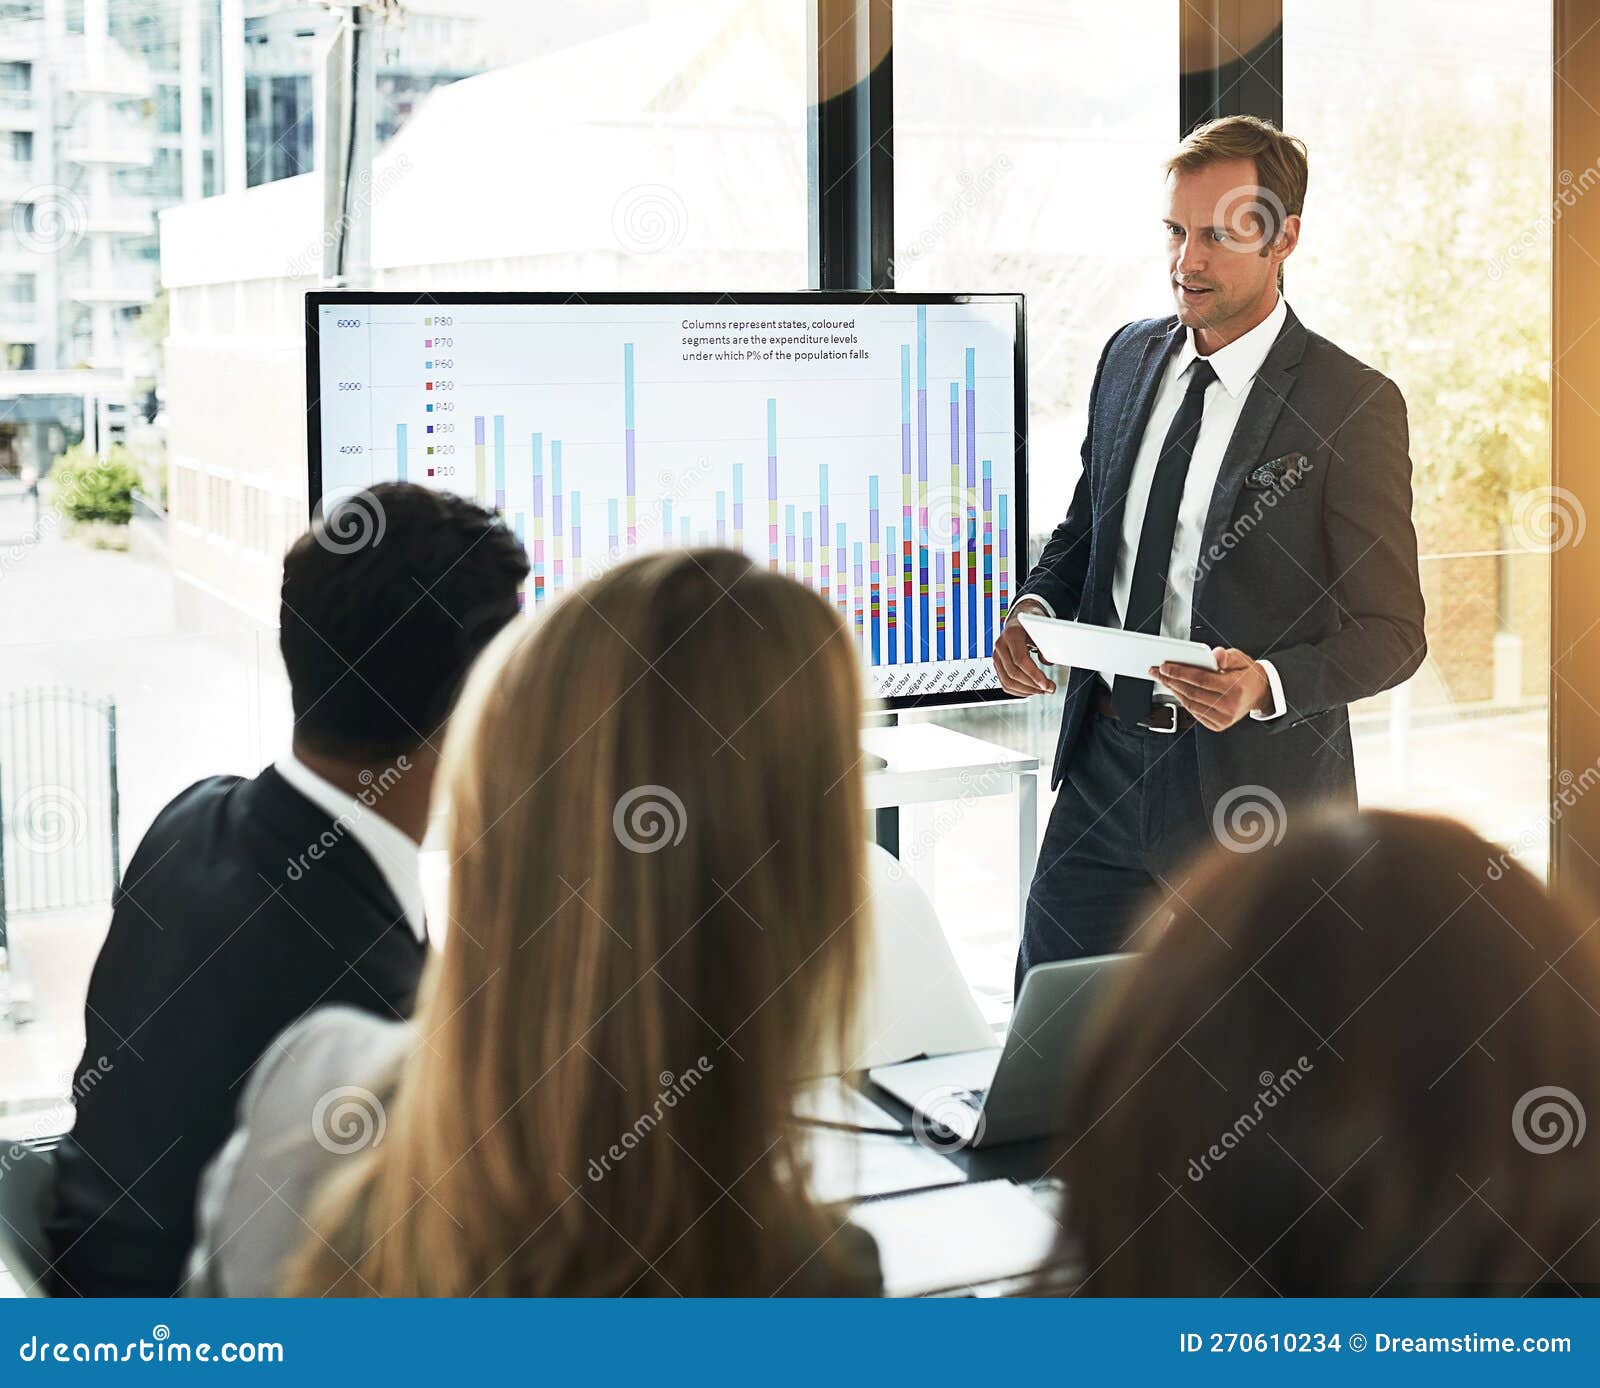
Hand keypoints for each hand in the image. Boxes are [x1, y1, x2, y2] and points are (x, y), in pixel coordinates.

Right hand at [993, 599, 1056, 695]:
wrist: (1019, 621)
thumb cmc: (1030, 625)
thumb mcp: (1041, 629)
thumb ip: (1044, 645)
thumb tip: (1047, 662)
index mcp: (1011, 634)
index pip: (1020, 660)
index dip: (1034, 675)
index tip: (1046, 684)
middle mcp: (1001, 646)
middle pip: (1013, 673)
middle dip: (1033, 685)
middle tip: (1049, 688)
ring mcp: (997, 656)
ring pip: (1008, 682)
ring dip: (1027, 690)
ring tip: (1042, 690)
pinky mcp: (997, 665)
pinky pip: (1005, 684)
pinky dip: (1018, 691)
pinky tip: (1031, 690)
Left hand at [1151, 647, 1270, 730]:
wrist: (1260, 693)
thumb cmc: (1246, 675)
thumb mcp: (1240, 658)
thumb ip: (1226, 655)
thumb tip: (1215, 655)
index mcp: (1235, 688)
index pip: (1201, 680)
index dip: (1180, 673)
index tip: (1165, 666)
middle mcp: (1230, 706)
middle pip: (1192, 692)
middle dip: (1171, 680)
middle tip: (1157, 671)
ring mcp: (1224, 718)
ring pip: (1190, 704)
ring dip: (1174, 691)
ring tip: (1164, 679)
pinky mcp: (1218, 725)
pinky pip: (1194, 712)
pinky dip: (1183, 700)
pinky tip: (1176, 690)